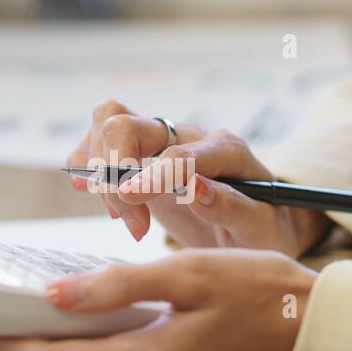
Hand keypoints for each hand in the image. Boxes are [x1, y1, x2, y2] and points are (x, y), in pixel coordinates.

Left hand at [0, 249, 316, 350]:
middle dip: (20, 343)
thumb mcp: (187, 274)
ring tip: (21, 310)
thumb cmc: (262, 293)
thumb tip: (56, 295)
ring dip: (58, 341)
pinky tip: (82, 319)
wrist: (317, 328)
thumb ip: (117, 286)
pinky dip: (96, 344)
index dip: (0, 347)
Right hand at [68, 99, 331, 255]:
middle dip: (115, 175)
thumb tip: (195, 188)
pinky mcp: (141, 151)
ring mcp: (162, 138)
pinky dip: (89, 164)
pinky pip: (100, 136)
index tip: (129, 198)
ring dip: (100, 170)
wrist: (255, 222)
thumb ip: (232, 208)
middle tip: (136, 226)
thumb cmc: (262, 227)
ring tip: (124, 218)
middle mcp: (190, 135)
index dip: (149, 175)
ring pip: (109, 122)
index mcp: (227, 151)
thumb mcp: (260, 228)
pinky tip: (99, 197)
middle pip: (128, 124)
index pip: (178, 153)